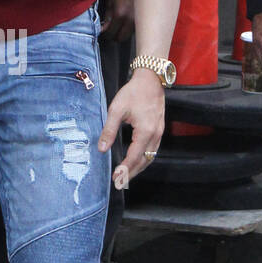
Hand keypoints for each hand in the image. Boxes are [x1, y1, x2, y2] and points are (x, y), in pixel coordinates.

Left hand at [98, 68, 164, 186]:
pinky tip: (136, 161)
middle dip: (132, 173)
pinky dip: (144, 159)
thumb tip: (102, 149)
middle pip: (145, 161)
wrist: (150, 79)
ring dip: (139, 168)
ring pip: (151, 157)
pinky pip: (153, 149)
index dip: (125, 169)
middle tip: (120, 183)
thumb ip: (109, 130)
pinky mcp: (159, 129)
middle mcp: (155, 134)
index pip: (134, 156)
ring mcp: (159, 132)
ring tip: (127, 176)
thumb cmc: (133, 92)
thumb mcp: (117, 109)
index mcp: (145, 131)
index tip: (116, 178)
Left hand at [99, 0, 134, 40]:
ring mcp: (137, 22)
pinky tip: (125, 24)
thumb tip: (103, 29)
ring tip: (118, 27)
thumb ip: (107, 17)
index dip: (105, 34)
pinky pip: (133, 32)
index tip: (103, 31)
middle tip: (110, 31)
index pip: (111, 33)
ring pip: (128, 37)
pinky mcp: (142, 22)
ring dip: (121, 34)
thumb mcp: (111, 2)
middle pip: (120, 38)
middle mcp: (130, 21)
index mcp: (120, 15)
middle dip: (113, 36)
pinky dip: (128, 31)